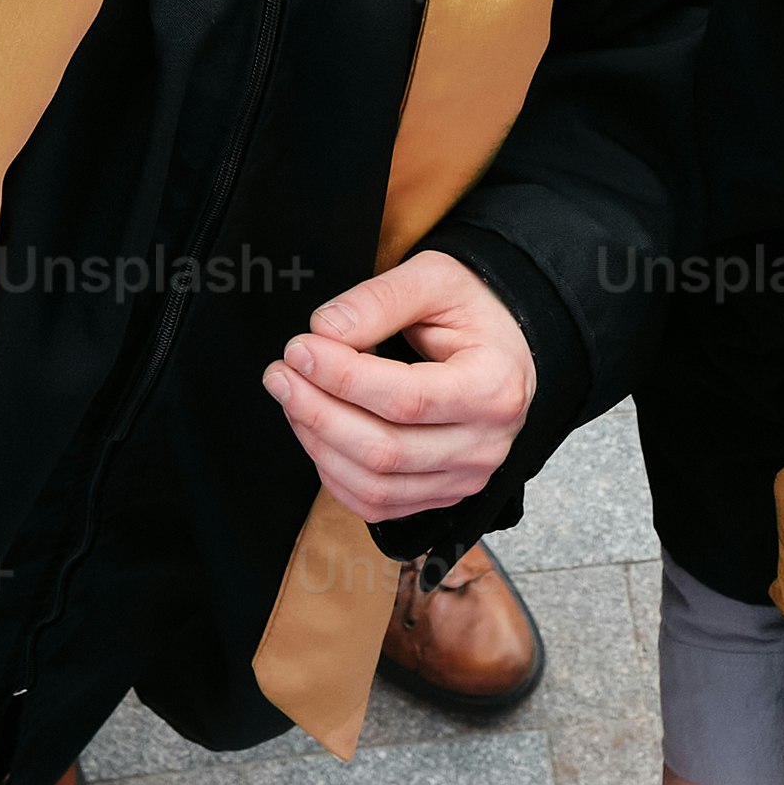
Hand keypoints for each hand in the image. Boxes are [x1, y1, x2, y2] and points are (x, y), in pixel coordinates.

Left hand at [266, 249, 534, 524]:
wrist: (502, 346)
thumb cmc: (471, 311)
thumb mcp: (434, 279)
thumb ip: (379, 300)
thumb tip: (324, 330)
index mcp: (494, 387)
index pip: (406, 399)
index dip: (342, 378)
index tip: (299, 349)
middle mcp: (486, 444)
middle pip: (385, 450)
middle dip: (318, 413)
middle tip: (281, 374)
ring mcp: (466, 477)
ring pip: (375, 485)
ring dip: (318, 444)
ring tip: (292, 397)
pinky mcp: (441, 495)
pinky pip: (377, 505)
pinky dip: (334, 474)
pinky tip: (315, 432)